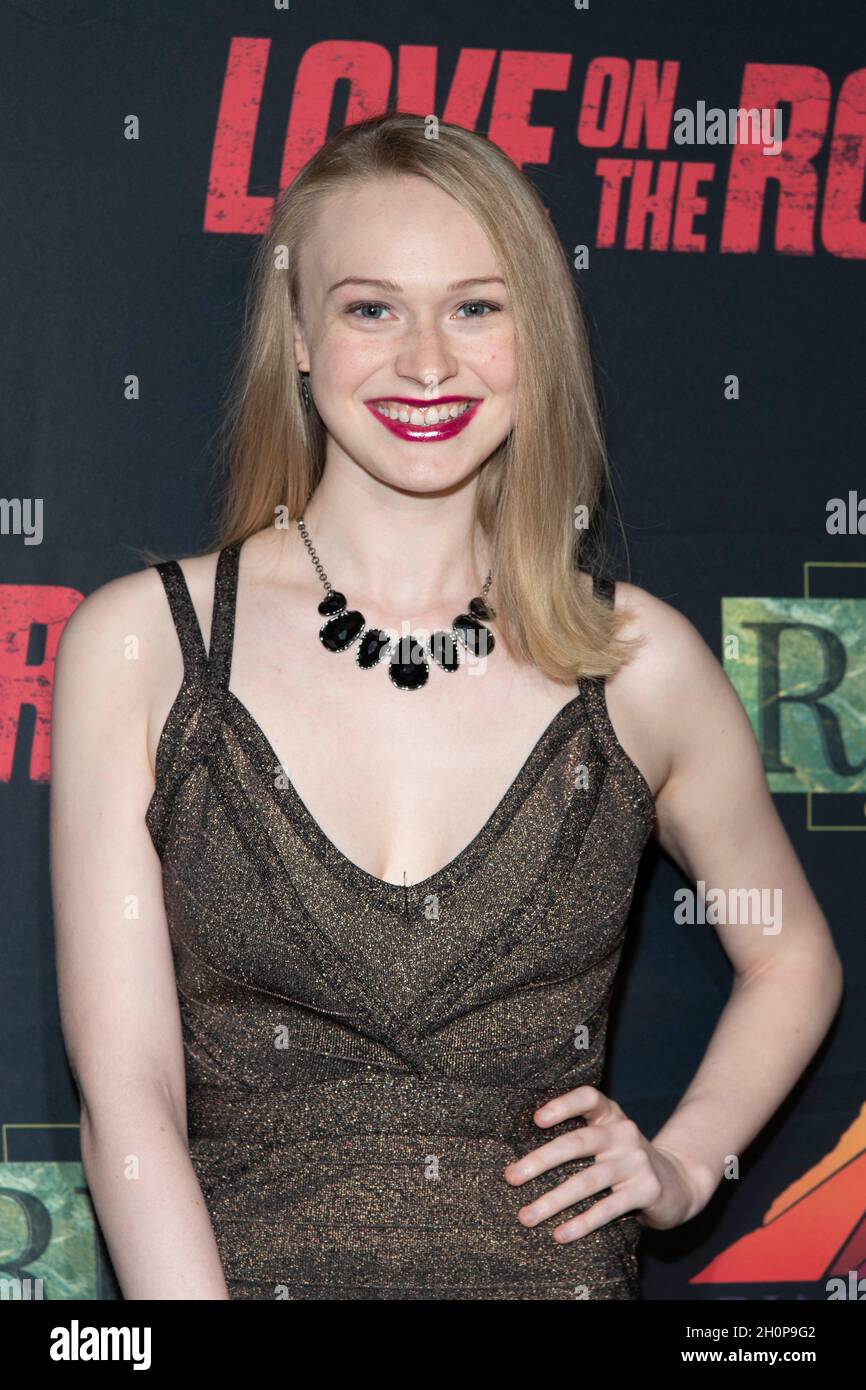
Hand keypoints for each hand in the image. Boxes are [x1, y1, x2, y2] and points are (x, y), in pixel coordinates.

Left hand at [502, 1084, 705, 1240]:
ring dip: (553, 1201)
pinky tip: (560, 1234)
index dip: (563, 1105)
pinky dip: (581, 1223)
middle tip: (510, 1177)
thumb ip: (579, 1137)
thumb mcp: (608, 1139)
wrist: (679, 1182)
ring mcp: (637, 1161)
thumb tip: (521, 1158)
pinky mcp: (647, 1190)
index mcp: (611, 1115)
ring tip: (526, 1216)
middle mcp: (624, 1133)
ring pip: (588, 1181)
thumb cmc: (626, 1160)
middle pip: (578, 1142)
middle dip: (540, 1161)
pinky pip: (608, 1209)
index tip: (536, 1120)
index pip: (588, 1098)